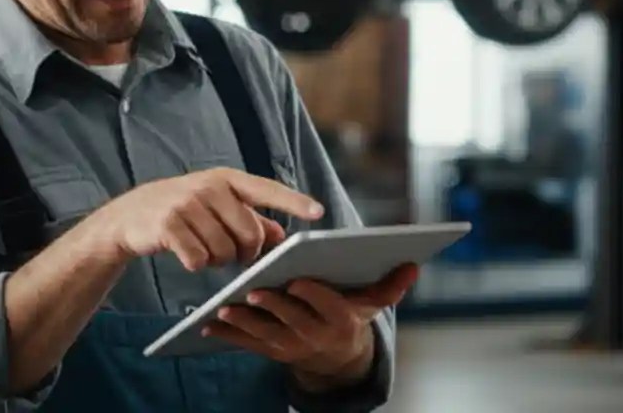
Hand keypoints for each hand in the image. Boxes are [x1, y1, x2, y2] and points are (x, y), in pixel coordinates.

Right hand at [91, 167, 323, 269]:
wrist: (130, 217)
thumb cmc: (183, 212)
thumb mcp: (217, 208)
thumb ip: (251, 219)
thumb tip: (282, 235)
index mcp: (227, 180)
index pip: (267, 190)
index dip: (294, 202)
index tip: (318, 213)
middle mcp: (210, 187)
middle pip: (250, 233)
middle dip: (245, 252)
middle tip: (232, 254)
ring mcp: (188, 204)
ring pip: (224, 251)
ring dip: (218, 260)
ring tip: (204, 249)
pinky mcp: (169, 225)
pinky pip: (199, 259)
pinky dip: (196, 264)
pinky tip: (186, 254)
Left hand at [203, 263, 419, 388]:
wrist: (337, 359)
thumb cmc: (351, 317)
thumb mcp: (372, 304)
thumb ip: (391, 285)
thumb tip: (414, 264)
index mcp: (339, 319)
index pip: (325, 306)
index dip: (311, 294)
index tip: (297, 279)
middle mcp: (314, 336)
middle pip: (291, 319)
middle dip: (272, 306)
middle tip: (253, 290)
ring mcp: (289, 347)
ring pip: (264, 334)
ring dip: (244, 323)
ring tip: (225, 308)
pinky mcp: (269, 352)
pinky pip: (246, 345)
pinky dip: (227, 336)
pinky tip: (208, 325)